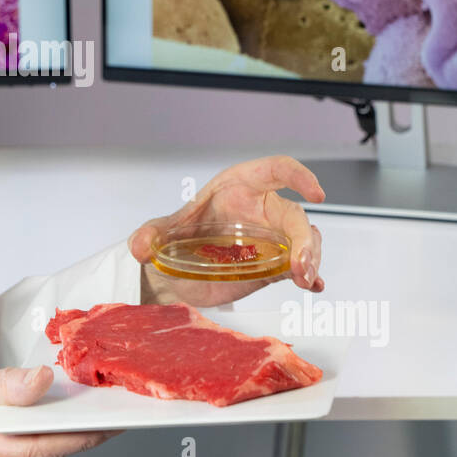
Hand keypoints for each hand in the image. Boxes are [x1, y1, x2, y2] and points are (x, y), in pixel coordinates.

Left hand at [128, 154, 325, 307]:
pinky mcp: (273, 266)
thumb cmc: (178, 239)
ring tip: (303, 278)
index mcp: (239, 188)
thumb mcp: (163, 233)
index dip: (298, 175)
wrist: (176, 275)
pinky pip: (299, 267)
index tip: (316, 191)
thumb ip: (151, 234)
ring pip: (305, 240)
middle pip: (295, 216)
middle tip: (300, 264)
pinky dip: (309, 276)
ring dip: (311, 258)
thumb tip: (140, 246)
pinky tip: (312, 286)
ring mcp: (270, 239)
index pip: (275, 170)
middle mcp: (260, 210)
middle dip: (305, 239)